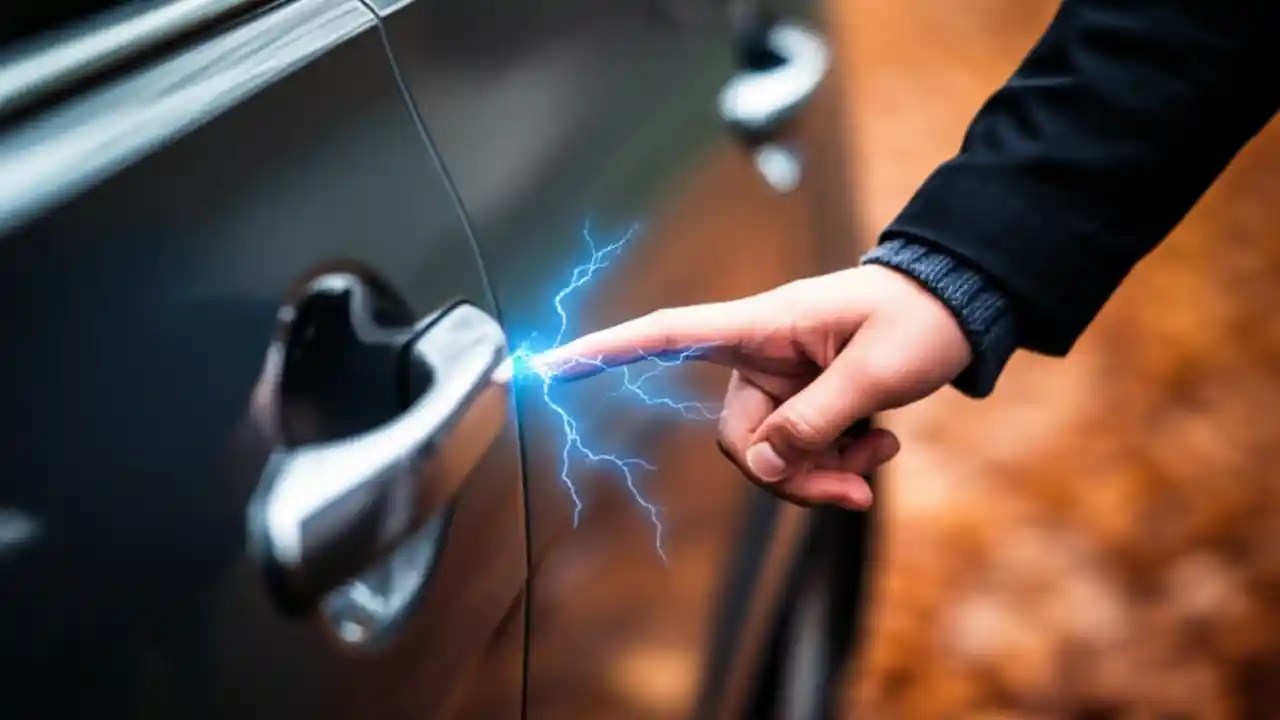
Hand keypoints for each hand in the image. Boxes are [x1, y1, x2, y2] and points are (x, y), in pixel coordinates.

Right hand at [532, 265, 971, 509]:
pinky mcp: (809, 400)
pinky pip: (803, 450)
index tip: (552, 365)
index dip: (608, 350)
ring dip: (825, 471)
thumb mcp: (875, 371)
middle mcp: (762, 358)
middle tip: (853, 489)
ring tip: (879, 458)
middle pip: (741, 438)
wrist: (959, 305)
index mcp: (763, 328)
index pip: (668, 335)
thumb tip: (764, 464)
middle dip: (793, 474)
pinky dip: (839, 462)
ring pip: (775, 455)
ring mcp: (785, 382)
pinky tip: (881, 446)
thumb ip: (816, 420)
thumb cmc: (917, 317)